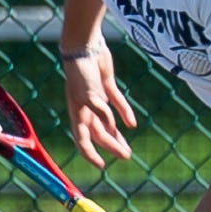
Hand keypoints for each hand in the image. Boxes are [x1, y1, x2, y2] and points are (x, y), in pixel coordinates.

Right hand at [64, 48, 135, 167]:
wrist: (84, 45)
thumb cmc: (81, 70)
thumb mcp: (87, 93)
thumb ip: (98, 109)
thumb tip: (111, 125)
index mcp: (77, 113)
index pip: (82, 140)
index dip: (90, 154)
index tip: (102, 165)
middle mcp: (86, 108)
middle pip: (99, 134)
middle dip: (111, 146)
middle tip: (127, 156)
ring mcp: (96, 98)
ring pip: (108, 123)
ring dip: (117, 136)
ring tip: (128, 148)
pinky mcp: (106, 86)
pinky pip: (117, 104)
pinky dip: (124, 113)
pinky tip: (132, 125)